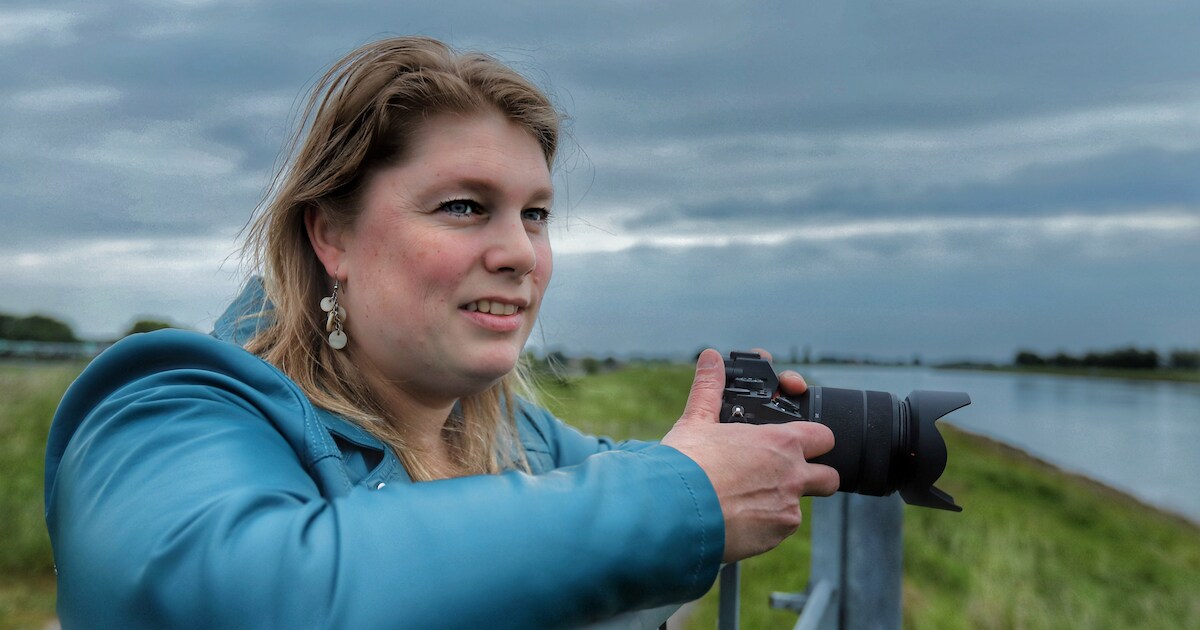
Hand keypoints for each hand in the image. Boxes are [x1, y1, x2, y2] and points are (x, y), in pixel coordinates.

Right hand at [661, 349, 838, 563]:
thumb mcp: (697, 420)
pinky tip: (739, 516)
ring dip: (783, 500)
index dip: (814, 438)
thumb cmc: (687, 463)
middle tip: (784, 472)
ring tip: (748, 497)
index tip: (799, 440)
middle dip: (815, 474)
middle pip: (830, 476)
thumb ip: (710, 388)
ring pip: (799, 504)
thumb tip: (711, 357)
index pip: (824, 436)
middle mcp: (793, 474)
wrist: (674, 512)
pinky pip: (780, 528)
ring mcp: (787, 508)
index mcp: (781, 442)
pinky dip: (765, 523)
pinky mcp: (775, 535)